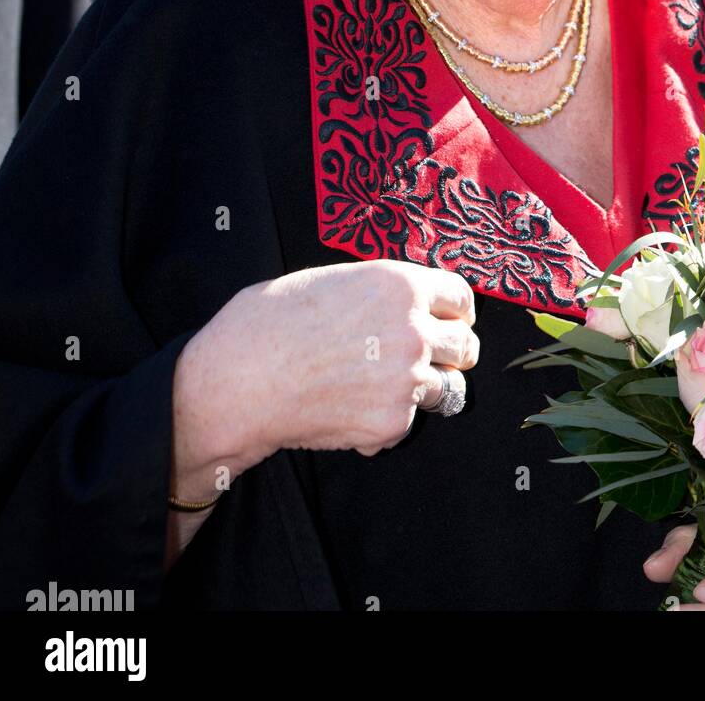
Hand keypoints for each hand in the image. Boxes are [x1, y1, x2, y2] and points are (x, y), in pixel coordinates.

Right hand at [173, 260, 478, 484]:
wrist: (240, 380)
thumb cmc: (270, 322)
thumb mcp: (332, 281)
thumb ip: (378, 292)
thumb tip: (397, 303)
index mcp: (401, 285)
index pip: (461, 297)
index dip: (456, 311)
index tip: (451, 322)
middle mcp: (415, 330)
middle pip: (465, 345)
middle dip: (451, 353)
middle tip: (429, 360)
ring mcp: (407, 379)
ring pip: (447, 388)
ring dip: (424, 391)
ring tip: (386, 390)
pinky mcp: (391, 422)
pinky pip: (406, 424)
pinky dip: (384, 424)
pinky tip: (349, 414)